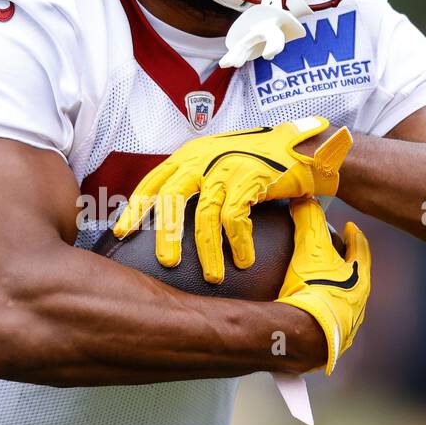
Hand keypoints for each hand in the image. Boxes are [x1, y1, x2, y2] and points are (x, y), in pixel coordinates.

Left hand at [112, 118, 353, 282]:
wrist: (304, 148)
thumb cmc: (259, 161)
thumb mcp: (218, 163)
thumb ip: (194, 182)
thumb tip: (168, 216)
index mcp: (189, 155)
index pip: (152, 181)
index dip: (136, 208)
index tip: (121, 233)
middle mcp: (203, 158)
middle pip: (171, 199)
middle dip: (165, 234)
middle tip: (165, 263)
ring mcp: (227, 167)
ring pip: (205, 216)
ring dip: (207, 250)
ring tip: (211, 276)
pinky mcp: (252, 178)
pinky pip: (236, 219)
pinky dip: (239, 243)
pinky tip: (243, 260)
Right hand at [275, 197, 370, 373]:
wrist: (301, 336)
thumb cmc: (311, 289)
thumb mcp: (309, 248)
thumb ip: (308, 221)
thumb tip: (304, 200)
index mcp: (360, 281)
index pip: (362, 251)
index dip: (355, 236)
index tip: (350, 228)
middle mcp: (357, 306)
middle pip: (355, 279)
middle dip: (346, 267)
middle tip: (332, 256)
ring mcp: (344, 328)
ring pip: (341, 304)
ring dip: (332, 293)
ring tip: (315, 285)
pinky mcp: (328, 345)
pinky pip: (324, 324)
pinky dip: (316, 315)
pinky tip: (301, 314)